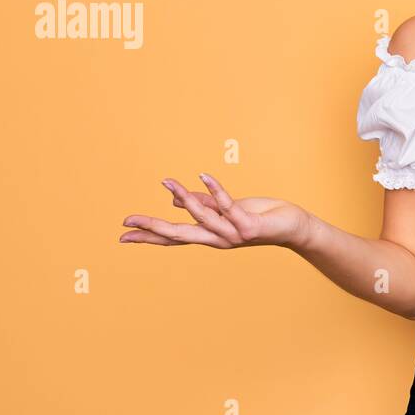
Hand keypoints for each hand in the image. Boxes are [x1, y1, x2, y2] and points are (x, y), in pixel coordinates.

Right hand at [119, 173, 310, 249]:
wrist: (292, 227)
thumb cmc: (258, 216)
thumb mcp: (226, 210)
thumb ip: (201, 204)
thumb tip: (174, 198)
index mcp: (209, 235)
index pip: (173, 237)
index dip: (148, 236)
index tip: (123, 236)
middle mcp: (217, 239)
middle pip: (178, 235)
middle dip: (152, 227)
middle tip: (127, 220)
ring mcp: (232, 234)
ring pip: (202, 218)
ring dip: (184, 198)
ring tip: (167, 181)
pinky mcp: (248, 226)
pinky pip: (228, 205)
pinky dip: (215, 189)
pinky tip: (204, 175)